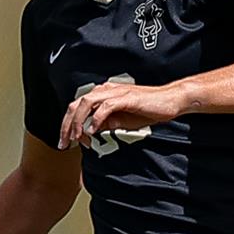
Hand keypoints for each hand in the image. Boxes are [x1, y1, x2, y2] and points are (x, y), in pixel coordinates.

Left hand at [58, 80, 188, 149]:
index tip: (67, 142)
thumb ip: (105, 123)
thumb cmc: (148, 109)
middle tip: (64, 143)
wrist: (170, 101)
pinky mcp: (126, 97)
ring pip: (87, 103)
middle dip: (67, 125)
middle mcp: (106, 90)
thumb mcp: (121, 120)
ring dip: (78, 122)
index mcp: (103, 94)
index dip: (68, 125)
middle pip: (77, 104)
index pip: (78, 108)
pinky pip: (106, 106)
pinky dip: (97, 119)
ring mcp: (116, 92)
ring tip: (77, 137)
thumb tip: (88, 132)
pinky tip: (94, 131)